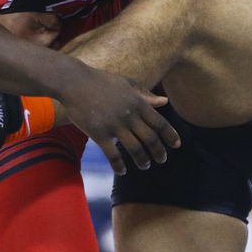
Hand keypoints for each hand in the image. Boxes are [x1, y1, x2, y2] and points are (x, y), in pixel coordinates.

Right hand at [60, 65, 180, 174]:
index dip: (170, 135)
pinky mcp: (99, 134)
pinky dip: (119, 166)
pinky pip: (113, 155)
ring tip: (145, 166)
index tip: (177, 145)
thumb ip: (146, 95)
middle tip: (162, 159)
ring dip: (142, 161)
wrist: (74, 82)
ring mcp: (114, 125)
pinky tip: (122, 171)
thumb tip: (164, 102)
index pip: (160, 123)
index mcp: (138, 102)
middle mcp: (129, 115)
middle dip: (159, 152)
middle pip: (151, 139)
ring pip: (135, 149)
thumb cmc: (102, 81)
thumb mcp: (127, 84)